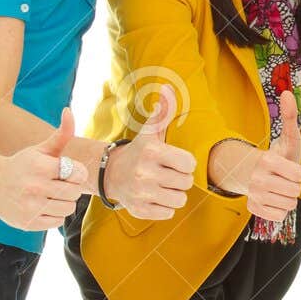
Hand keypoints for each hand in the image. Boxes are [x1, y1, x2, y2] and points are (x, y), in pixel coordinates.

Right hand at [0, 107, 88, 231]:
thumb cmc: (23, 165)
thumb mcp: (40, 149)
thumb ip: (61, 133)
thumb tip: (68, 111)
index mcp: (40, 166)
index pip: (78, 173)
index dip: (76, 173)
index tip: (67, 172)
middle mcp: (34, 187)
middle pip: (75, 192)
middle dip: (71, 188)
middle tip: (58, 184)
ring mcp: (30, 207)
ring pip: (69, 209)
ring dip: (65, 202)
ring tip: (52, 195)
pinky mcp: (28, 223)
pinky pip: (57, 222)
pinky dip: (55, 215)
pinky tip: (43, 206)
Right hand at [104, 84, 195, 219]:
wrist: (110, 174)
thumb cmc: (139, 151)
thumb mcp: (150, 132)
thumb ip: (162, 111)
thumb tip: (168, 87)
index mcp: (152, 152)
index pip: (190, 163)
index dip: (185, 162)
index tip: (173, 160)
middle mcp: (145, 173)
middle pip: (186, 182)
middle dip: (180, 178)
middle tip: (166, 173)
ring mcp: (141, 193)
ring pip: (180, 199)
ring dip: (174, 193)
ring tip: (161, 185)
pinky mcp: (140, 210)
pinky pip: (169, 212)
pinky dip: (165, 206)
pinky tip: (154, 196)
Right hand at [236, 90, 300, 221]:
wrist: (254, 173)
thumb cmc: (278, 155)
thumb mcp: (287, 137)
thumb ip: (290, 117)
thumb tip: (287, 93)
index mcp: (267, 160)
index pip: (299, 175)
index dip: (299, 172)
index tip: (290, 167)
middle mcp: (258, 179)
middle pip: (295, 192)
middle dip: (294, 185)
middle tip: (285, 178)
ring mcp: (255, 195)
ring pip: (289, 205)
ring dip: (288, 198)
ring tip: (280, 188)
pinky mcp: (254, 209)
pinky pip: (280, 216)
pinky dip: (280, 209)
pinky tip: (273, 198)